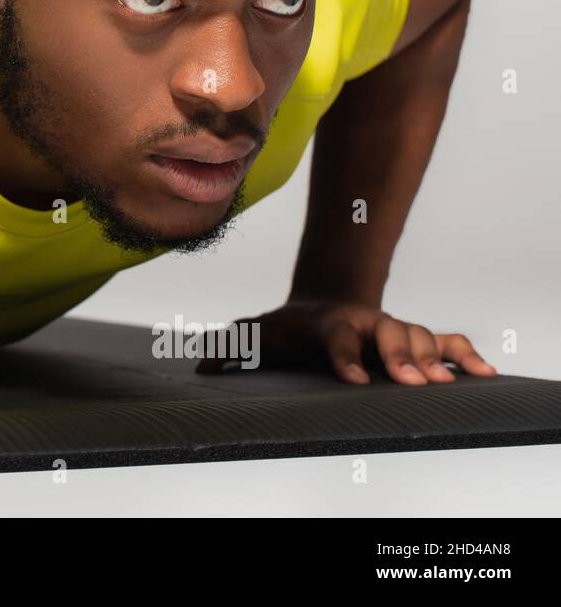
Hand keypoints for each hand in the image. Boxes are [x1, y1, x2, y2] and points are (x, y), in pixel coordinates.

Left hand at [194, 299, 497, 384]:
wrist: (324, 301)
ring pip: (418, 336)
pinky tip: (486, 374)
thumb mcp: (257, 333)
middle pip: (386, 336)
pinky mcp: (413, 339)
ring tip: (445, 382)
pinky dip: (466, 354)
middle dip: (399, 356)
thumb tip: (198, 367)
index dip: (345, 358)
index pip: (337, 340)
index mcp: (327, 324)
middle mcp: (365, 324)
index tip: (353, 380)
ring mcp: (392, 329)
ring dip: (434, 358)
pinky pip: (446, 342)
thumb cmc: (288, 328)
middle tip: (411, 381)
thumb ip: (230, 347)